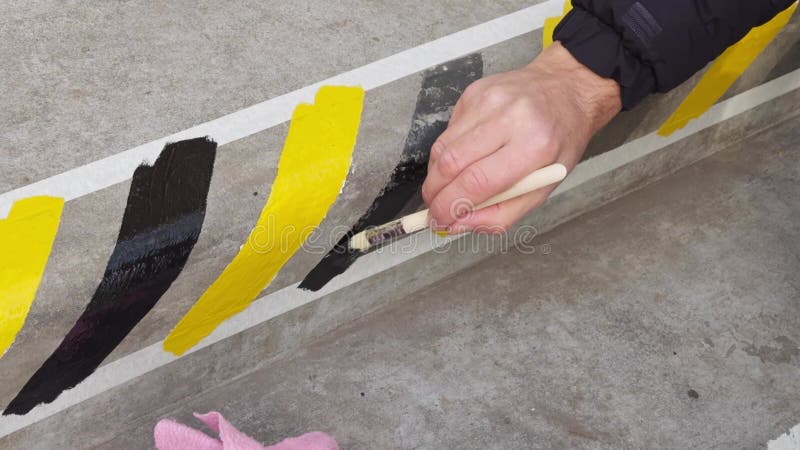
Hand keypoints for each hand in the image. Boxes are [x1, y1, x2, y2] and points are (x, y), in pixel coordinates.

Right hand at [421, 42, 620, 232]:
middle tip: (434, 209)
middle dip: (434, 193)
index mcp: (534, 146)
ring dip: (435, 174)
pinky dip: (447, 152)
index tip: (440, 221)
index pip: (476, 182)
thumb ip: (500, 215)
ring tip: (444, 188)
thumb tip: (457, 225)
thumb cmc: (559, 141)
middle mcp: (509, 118)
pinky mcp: (473, 92)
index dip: (450, 206)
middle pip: (451, 163)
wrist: (566, 88)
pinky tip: (463, 156)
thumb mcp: (543, 188)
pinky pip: (448, 130)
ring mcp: (488, 101)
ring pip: (442, 146)